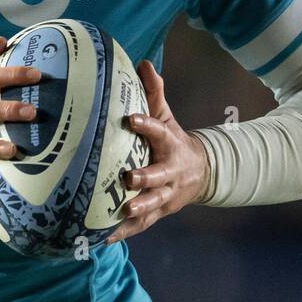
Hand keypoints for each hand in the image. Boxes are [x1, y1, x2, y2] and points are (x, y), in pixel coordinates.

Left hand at [104, 60, 208, 242]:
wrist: (200, 174)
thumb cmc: (172, 141)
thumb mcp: (166, 117)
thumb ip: (154, 93)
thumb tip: (144, 63)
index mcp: (170, 145)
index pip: (159, 132)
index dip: (147, 125)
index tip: (131, 119)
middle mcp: (170, 172)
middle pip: (159, 176)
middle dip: (145, 178)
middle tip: (129, 179)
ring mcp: (165, 195)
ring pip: (153, 204)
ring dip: (139, 209)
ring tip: (123, 212)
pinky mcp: (158, 213)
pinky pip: (140, 225)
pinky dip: (122, 232)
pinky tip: (100, 238)